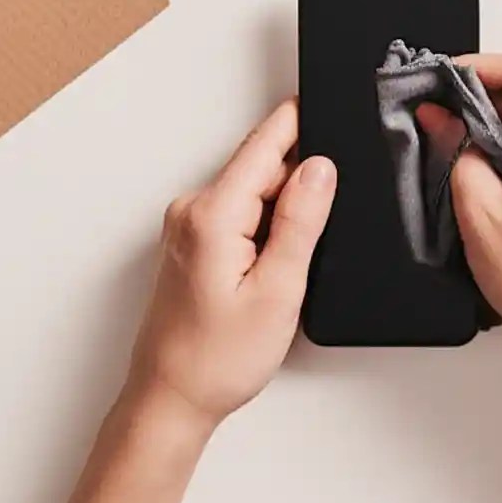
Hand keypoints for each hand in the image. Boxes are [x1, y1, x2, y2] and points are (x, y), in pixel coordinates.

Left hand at [130, 99, 336, 423]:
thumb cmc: (215, 358)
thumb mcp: (278, 289)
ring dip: (282, 209)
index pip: (265, 142)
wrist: (170, 400)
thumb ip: (301, 221)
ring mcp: (188, 225)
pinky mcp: (191, 241)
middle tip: (323, 222)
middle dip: (301, 178)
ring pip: (253, 190)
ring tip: (290, 262)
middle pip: (262, 164)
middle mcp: (192, 210)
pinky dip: (263, 227)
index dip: (302, 120)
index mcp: (213, 213)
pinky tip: (271, 267)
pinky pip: (238, 212)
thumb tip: (320, 167)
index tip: (331, 102)